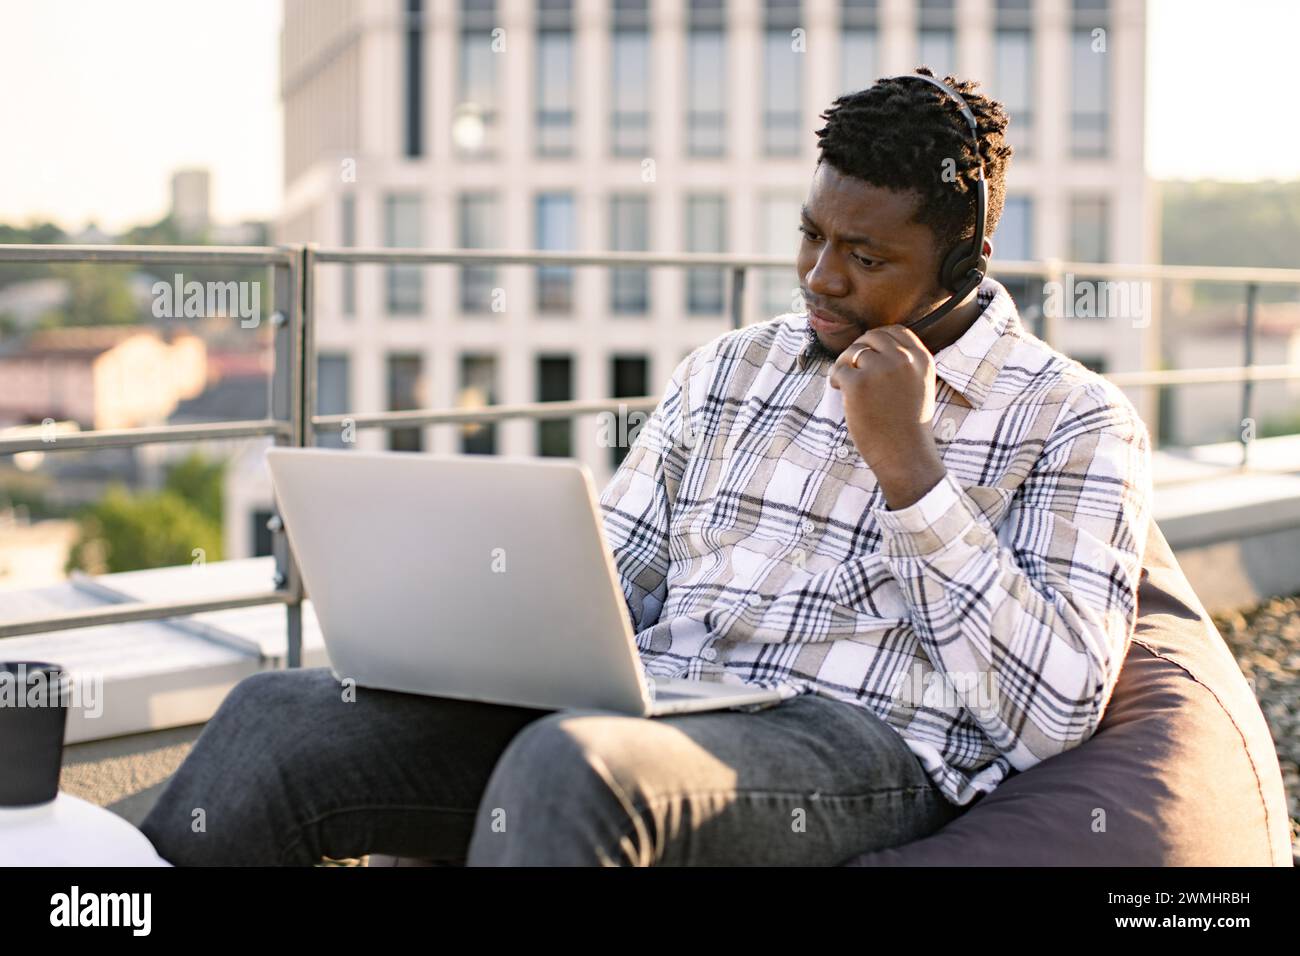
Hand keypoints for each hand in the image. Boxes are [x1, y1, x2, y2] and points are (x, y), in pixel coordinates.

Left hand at [829, 324, 946, 508]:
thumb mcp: (919, 386)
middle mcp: (903, 359)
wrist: (905, 455)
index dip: (877, 338)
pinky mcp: (858, 384)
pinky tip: (840, 391)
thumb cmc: (908, 426)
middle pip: (871, 337)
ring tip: (846, 384)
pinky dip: (836, 379)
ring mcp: (880, 369)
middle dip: (858, 350)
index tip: (867, 352)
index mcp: (921, 358)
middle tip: (852, 368)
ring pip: (853, 351)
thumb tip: (874, 344)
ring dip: (845, 364)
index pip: (895, 331)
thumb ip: (905, 363)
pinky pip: (839, 370)